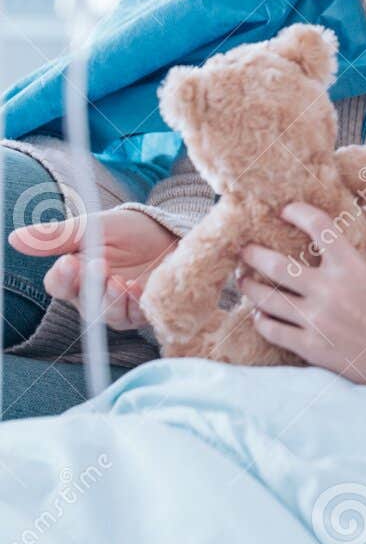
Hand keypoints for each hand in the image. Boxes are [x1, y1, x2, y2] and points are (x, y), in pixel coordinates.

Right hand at [8, 209, 178, 330]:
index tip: (69, 261)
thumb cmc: (130, 230)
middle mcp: (93, 296)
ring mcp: (119, 307)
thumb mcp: (96, 226)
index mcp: (76, 275)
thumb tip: (14, 239)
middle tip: (99, 265)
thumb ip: (58, 235)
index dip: (62, 276)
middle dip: (90, 286)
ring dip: (112, 299)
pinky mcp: (144, 312)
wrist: (172, 234)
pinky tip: (139, 287)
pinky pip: (135, 317)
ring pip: (106, 316)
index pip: (58, 285)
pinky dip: (135, 304)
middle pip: (81, 303)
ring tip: (120, 279)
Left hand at [239, 202, 365, 385]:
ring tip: (244, 279)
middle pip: (277, 265)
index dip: (299, 212)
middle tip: (244, 248)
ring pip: (266, 298)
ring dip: (249, 286)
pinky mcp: (309, 347)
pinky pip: (272, 330)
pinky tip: (260, 314)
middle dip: (254, 253)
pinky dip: (261, 319)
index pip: (320, 228)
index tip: (287, 209)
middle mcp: (329, 292)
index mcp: (353, 269)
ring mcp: (316, 321)